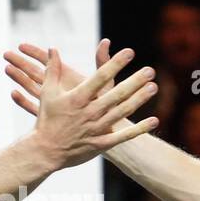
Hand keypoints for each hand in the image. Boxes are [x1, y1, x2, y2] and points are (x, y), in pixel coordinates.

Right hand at [11, 44, 157, 168]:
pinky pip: (124, 136)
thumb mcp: (47, 93)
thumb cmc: (47, 120)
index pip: (100, 77)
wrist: (45, 152)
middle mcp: (90, 112)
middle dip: (135, 81)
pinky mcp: (101, 143)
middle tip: (150, 70)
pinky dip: (140, 129)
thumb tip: (53, 48)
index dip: (116, 64)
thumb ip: (52, 70)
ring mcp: (97, 128)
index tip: (130, 52)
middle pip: (117, 94)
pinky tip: (154, 120)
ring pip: (122, 112)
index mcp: (78, 98)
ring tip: (153, 87)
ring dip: (140, 99)